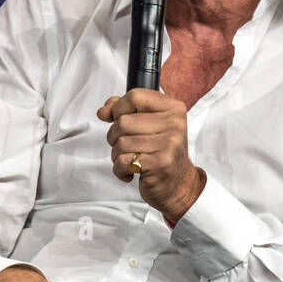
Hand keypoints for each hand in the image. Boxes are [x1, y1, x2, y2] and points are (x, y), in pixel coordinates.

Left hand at [98, 89, 205, 220]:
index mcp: (173, 109)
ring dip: (116, 155)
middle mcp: (174, 123)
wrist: (178, 184)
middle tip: (124, 147)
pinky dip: (119, 169)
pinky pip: (123, 161)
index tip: (115, 118)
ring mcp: (169, 143)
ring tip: (129, 160)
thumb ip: (126, 111)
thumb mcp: (148, 126)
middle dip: (114, 136)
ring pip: (121, 142)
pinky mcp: (160, 163)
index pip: (135, 96)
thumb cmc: (160, 153)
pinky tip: (129, 171)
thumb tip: (104, 110)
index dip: (118, 108)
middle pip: (123, 121)